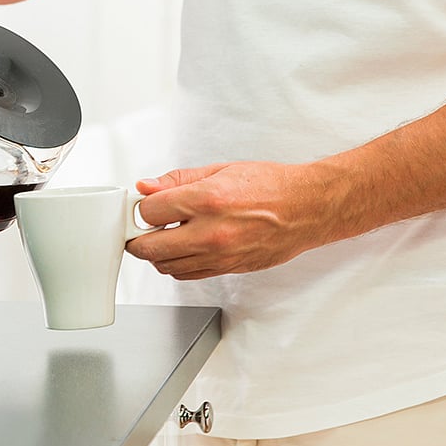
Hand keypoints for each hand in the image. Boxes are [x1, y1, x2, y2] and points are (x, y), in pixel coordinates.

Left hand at [125, 162, 335, 279]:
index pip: (149, 212)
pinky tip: (183, 248)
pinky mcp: (227, 269)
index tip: (146, 205)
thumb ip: (177, 180)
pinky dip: (177, 264)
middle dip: (138, 237)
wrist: (307, 209)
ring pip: (165, 266)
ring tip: (165, 236)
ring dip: (157, 254)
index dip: (142, 208)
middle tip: (141, 228)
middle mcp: (211, 232)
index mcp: (207, 200)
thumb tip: (146, 187)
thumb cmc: (271, 186)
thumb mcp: (220, 170)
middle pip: (150, 248)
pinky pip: (187, 275)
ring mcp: (219, 255)